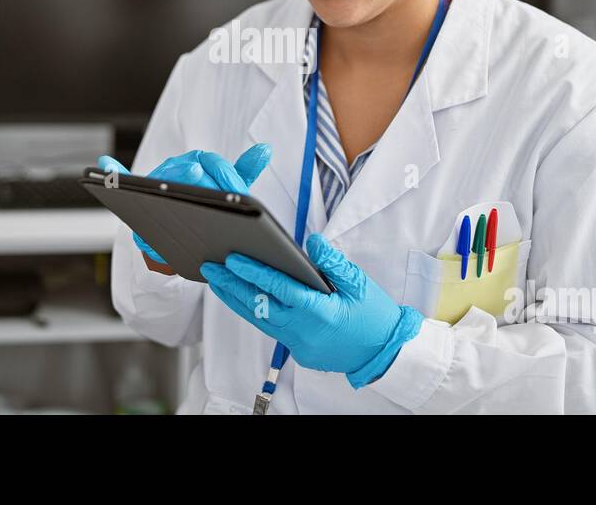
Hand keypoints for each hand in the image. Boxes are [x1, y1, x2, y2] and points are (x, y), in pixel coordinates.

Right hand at [99, 144, 272, 264]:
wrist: (173, 232)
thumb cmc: (199, 210)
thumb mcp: (224, 193)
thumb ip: (241, 173)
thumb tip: (264, 149)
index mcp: (195, 164)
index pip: (211, 164)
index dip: (226, 176)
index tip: (241, 193)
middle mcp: (173, 169)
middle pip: (187, 169)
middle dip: (203, 179)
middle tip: (215, 189)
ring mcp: (153, 181)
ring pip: (162, 179)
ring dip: (170, 177)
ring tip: (186, 182)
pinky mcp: (136, 196)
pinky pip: (120, 178)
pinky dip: (111, 169)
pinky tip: (105, 162)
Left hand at [199, 233, 423, 387]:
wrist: (384, 354)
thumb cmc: (374, 316)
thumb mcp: (359, 284)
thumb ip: (333, 263)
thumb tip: (312, 242)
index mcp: (320, 312)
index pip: (278, 289)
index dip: (253, 273)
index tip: (233, 259)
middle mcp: (303, 331)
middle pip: (258, 306)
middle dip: (232, 285)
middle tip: (210, 268)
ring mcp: (298, 344)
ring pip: (259, 320)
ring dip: (236, 300)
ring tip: (217, 281)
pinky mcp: (298, 352)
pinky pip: (270, 329)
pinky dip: (254, 312)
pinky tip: (243, 299)